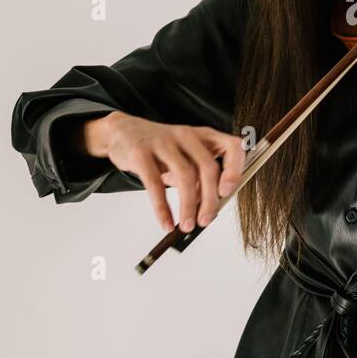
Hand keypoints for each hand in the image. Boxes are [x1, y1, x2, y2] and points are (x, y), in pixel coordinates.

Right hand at [84, 112, 246, 232]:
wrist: (122, 132)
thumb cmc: (160, 147)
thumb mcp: (185, 154)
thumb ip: (199, 176)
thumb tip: (209, 206)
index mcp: (203, 135)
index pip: (232, 146)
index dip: (234, 169)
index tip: (227, 192)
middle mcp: (186, 135)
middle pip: (207, 167)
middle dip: (210, 199)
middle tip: (206, 221)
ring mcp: (163, 142)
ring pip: (184, 176)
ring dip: (188, 206)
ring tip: (187, 225)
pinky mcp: (141, 153)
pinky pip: (155, 184)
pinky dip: (162, 208)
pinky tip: (166, 222)